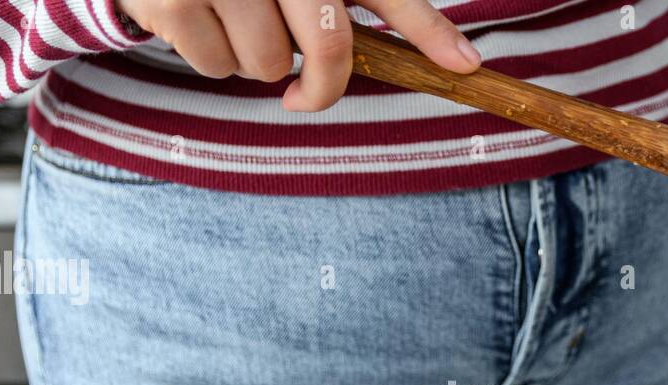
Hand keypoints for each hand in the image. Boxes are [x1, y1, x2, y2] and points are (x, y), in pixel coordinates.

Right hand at [116, 0, 481, 110]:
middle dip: (318, 81)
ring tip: (237, 21)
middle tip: (304, 91)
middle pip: (326, 46)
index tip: (466, 65)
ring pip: (267, 63)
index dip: (428, 29)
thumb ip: (389, 9)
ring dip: (257, 63)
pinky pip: (217, 66)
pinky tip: (201, 19)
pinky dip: (213, 59)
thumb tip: (463, 62)